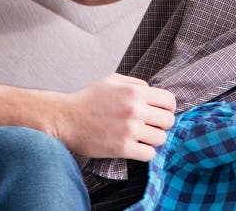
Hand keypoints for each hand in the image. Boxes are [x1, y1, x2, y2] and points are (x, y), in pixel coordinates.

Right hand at [51, 73, 175, 160]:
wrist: (67, 118)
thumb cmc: (89, 99)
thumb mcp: (112, 81)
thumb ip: (135, 83)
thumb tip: (153, 91)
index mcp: (134, 92)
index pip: (169, 101)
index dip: (168, 107)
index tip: (160, 112)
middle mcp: (135, 110)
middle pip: (169, 121)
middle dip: (161, 124)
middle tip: (149, 125)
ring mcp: (129, 130)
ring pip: (161, 139)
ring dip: (153, 139)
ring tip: (141, 136)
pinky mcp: (123, 148)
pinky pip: (149, 154)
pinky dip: (144, 152)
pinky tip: (134, 147)